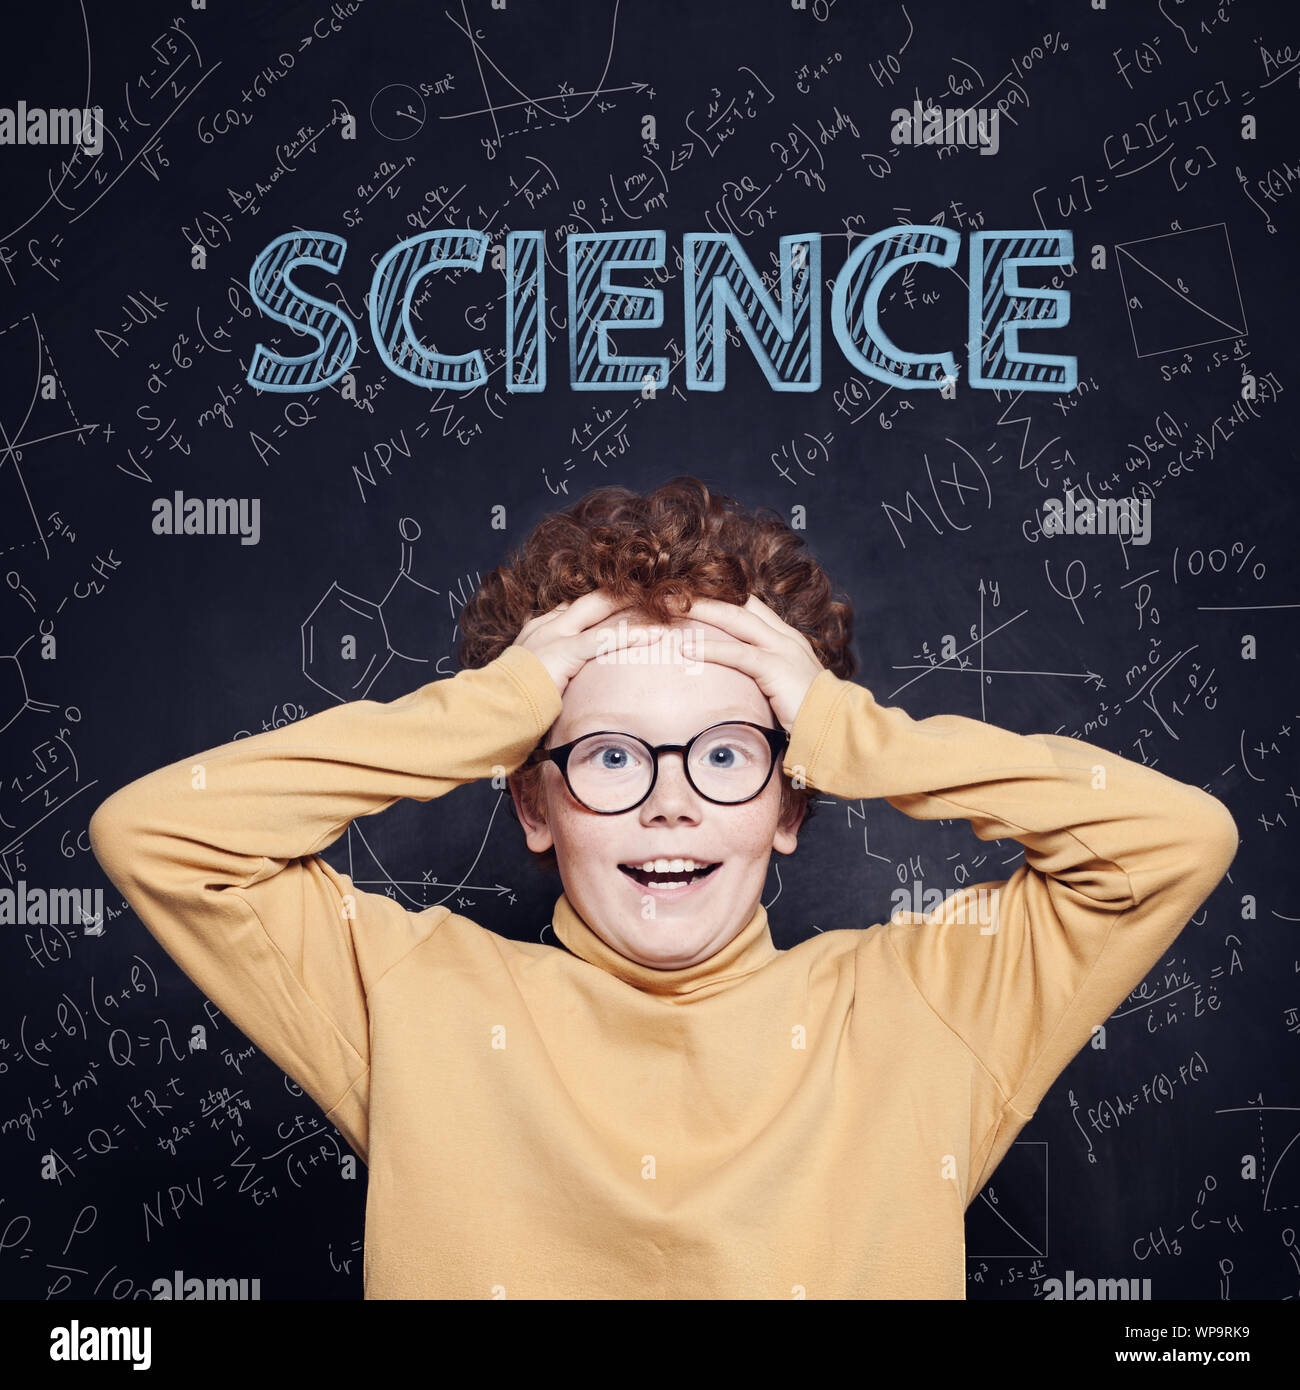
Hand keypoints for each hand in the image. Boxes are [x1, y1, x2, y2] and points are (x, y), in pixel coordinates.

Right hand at [509, 589, 647, 697]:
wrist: (496, 706)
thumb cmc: (510, 701)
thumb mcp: (528, 681)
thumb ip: (547, 675)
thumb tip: (560, 686)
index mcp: (535, 632)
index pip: (571, 609)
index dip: (596, 605)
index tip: (616, 602)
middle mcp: (546, 627)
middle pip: (588, 600)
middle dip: (616, 593)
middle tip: (643, 587)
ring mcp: (555, 636)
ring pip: (599, 611)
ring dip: (631, 605)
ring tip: (660, 602)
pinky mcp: (565, 651)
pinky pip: (605, 639)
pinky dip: (632, 636)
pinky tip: (655, 635)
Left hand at [682, 595, 825, 731]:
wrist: (837, 727)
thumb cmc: (807, 715)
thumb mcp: (782, 688)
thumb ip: (762, 677)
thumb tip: (734, 682)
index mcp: (786, 638)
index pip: (750, 606)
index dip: (721, 597)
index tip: (692, 593)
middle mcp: (784, 637)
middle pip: (738, 605)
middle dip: (704, 596)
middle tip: (671, 592)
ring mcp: (782, 649)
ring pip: (735, 620)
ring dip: (700, 612)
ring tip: (668, 609)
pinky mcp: (776, 668)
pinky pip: (738, 654)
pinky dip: (710, 649)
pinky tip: (685, 649)